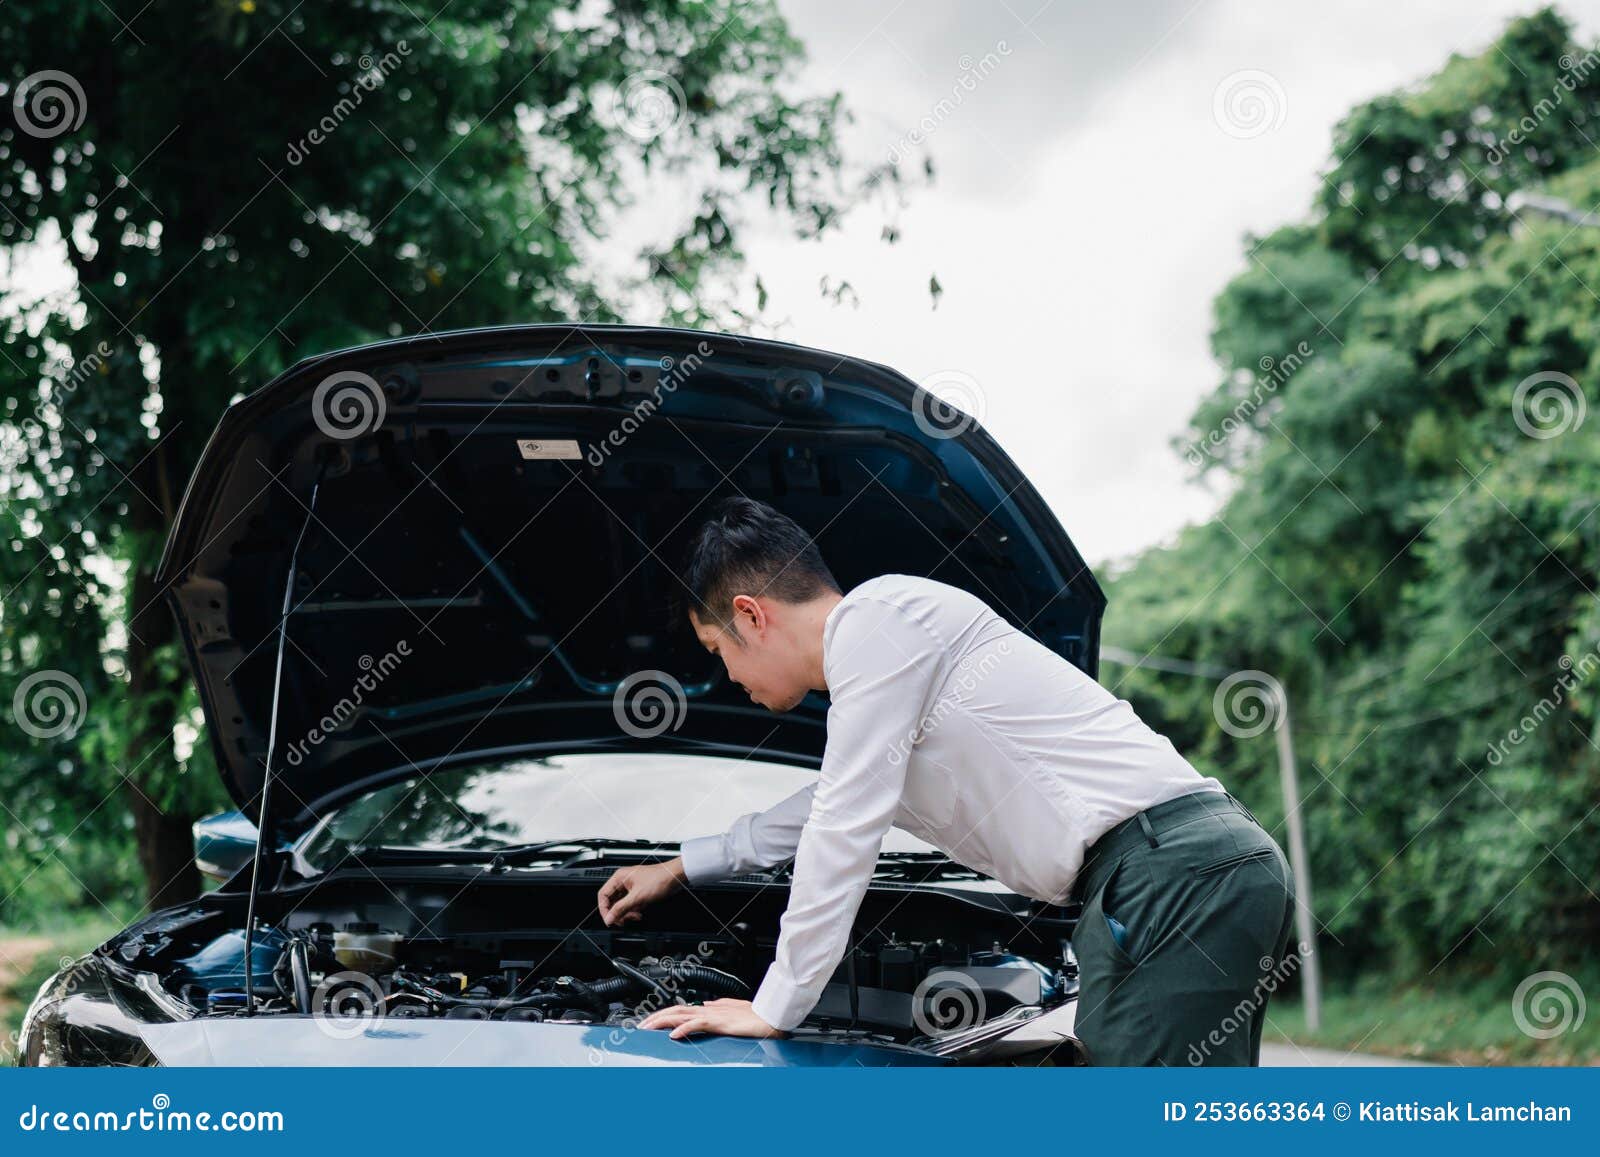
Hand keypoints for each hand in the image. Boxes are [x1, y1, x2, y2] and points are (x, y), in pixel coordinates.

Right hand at [597, 857, 685, 925]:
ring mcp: (631, 887)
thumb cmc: (660, 879)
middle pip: (612, 902)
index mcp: (619, 878)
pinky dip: (634, 911)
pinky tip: (640, 913)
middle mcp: (623, 882)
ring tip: (635, 916)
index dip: (604, 909)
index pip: (603, 895)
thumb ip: (621, 908)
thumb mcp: (637, 897)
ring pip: (621, 905)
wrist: (676, 877)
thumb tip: (609, 918)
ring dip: (627, 913)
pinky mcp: (639, 893)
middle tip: (623, 920)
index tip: (609, 920)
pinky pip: (630, 905)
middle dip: (618, 913)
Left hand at [639, 998, 785, 1039]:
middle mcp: (707, 1009)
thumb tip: (705, 1005)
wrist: (769, 1017)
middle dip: (655, 1019)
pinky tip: (673, 1035)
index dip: (663, 1015)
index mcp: (709, 1009)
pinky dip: (684, 1028)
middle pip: (674, 1011)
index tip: (649, 1023)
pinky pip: (697, 1024)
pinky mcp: (719, 1022)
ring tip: (648, 1029)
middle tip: (640, 1027)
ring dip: (662, 1022)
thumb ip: (717, 1007)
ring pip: (681, 1015)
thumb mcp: (731, 1009)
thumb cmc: (754, 1015)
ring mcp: (712, 1014)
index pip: (680, 1010)